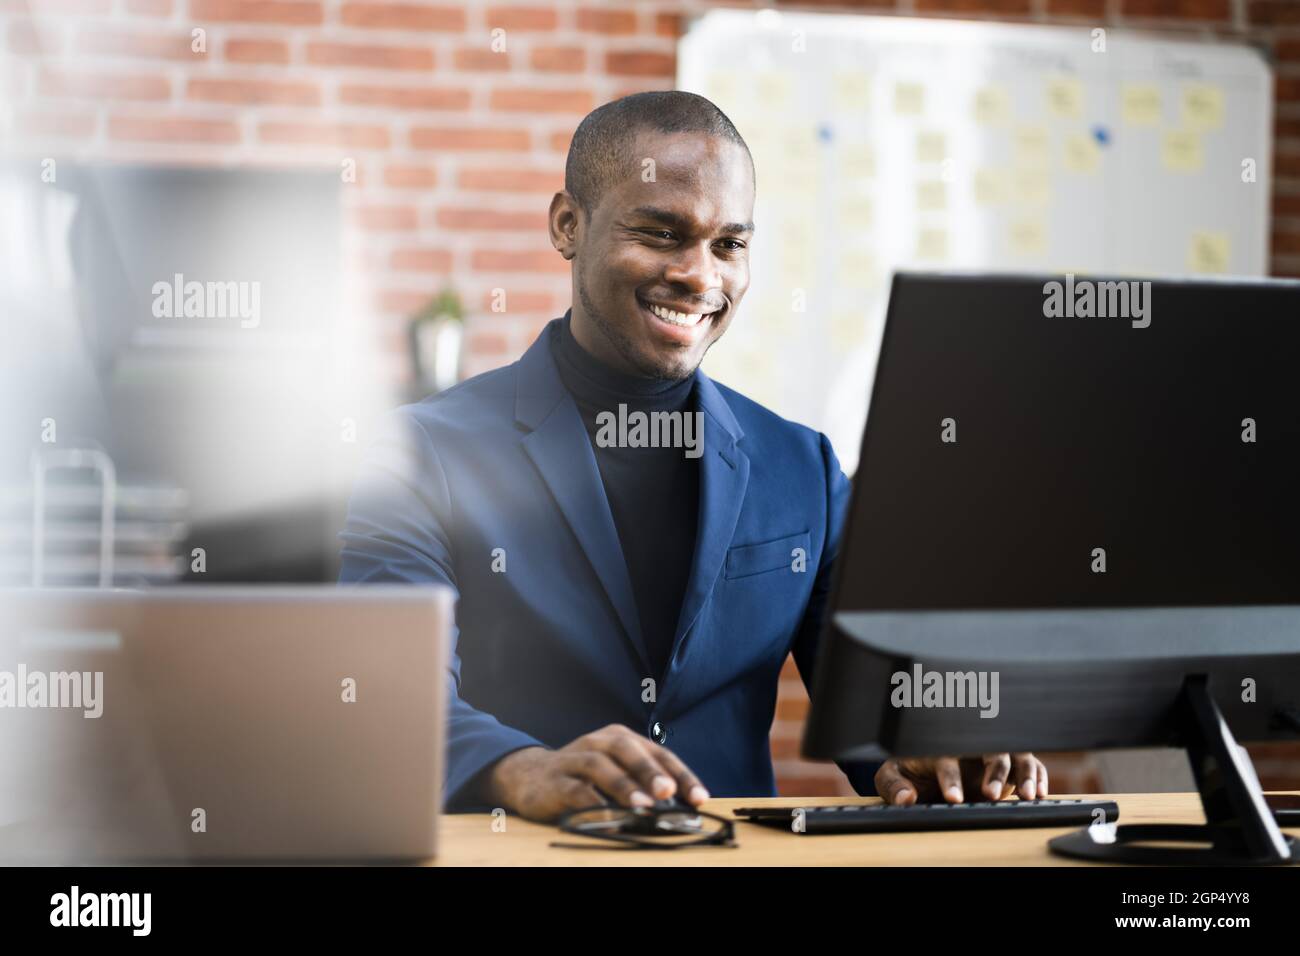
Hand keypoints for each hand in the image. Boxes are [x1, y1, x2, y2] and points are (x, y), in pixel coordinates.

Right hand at [484, 723, 710, 822]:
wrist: (529, 776)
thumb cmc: (585, 777)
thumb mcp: (616, 774)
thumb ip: (644, 787)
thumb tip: (680, 810)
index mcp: (621, 739)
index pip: (658, 753)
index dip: (681, 774)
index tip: (699, 797)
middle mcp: (599, 743)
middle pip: (628, 751)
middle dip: (651, 772)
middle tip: (669, 792)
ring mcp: (575, 760)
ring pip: (600, 766)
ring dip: (623, 785)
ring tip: (643, 806)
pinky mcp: (555, 781)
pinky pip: (575, 790)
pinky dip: (592, 804)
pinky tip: (608, 819)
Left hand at [874, 753, 1048, 805]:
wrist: (924, 769)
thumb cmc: (909, 769)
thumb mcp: (892, 777)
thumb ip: (894, 786)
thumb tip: (905, 798)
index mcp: (940, 746)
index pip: (948, 758)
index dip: (951, 777)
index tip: (953, 798)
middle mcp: (970, 747)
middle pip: (989, 748)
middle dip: (994, 770)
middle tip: (991, 794)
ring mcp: (991, 754)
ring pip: (1015, 753)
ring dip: (1024, 772)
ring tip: (1028, 795)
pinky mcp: (1009, 766)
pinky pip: (1030, 764)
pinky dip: (1038, 775)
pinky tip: (1040, 792)